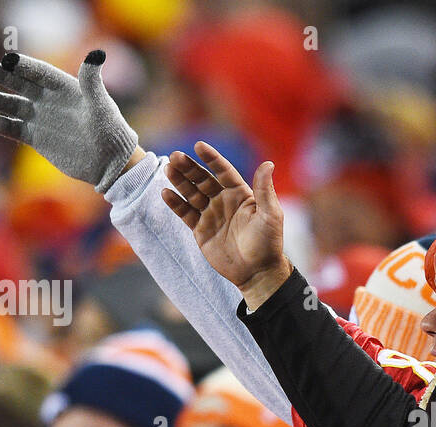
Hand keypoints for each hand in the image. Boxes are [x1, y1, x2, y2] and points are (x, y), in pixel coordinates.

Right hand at [0, 49, 138, 191]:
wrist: (110, 164)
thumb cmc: (111, 132)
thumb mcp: (102, 106)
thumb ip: (92, 82)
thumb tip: (97, 53)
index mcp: (65, 87)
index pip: (39, 72)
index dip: (24, 65)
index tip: (8, 60)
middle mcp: (50, 101)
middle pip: (20, 84)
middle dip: (2, 77)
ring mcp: (41, 119)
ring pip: (13, 106)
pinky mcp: (37, 139)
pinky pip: (15, 129)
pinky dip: (2, 126)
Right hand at [161, 142, 290, 308]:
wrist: (256, 272)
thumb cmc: (268, 243)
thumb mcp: (270, 215)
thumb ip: (265, 190)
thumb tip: (268, 163)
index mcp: (240, 194)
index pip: (223, 171)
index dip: (211, 159)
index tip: (198, 146)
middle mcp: (224, 201)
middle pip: (203, 179)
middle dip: (190, 167)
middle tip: (176, 156)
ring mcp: (211, 214)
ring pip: (192, 193)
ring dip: (180, 181)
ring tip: (168, 169)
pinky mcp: (201, 229)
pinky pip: (186, 213)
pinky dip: (176, 203)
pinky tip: (165, 193)